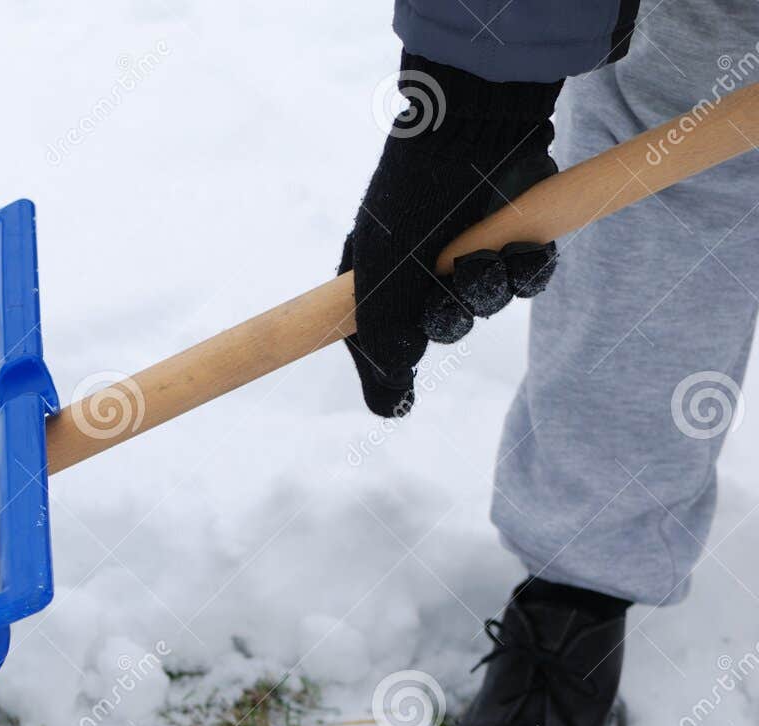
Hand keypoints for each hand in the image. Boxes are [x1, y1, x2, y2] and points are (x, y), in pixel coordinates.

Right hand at [341, 55, 562, 417]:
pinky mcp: (515, 234)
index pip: (381, 341)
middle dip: (452, 318)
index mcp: (378, 275)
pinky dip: (529, 271)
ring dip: (493, 292)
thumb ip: (381, 351)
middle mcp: (421, 266)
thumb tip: (392, 411)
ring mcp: (470, 250)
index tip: (404, 376)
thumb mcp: (380, 284)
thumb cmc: (411, 204)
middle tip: (449, 294)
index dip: (394, 364)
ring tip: (489, 259)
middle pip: (442, 329)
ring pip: (489, 305)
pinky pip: (528, 278)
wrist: (472, 132)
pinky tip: (523, 250)